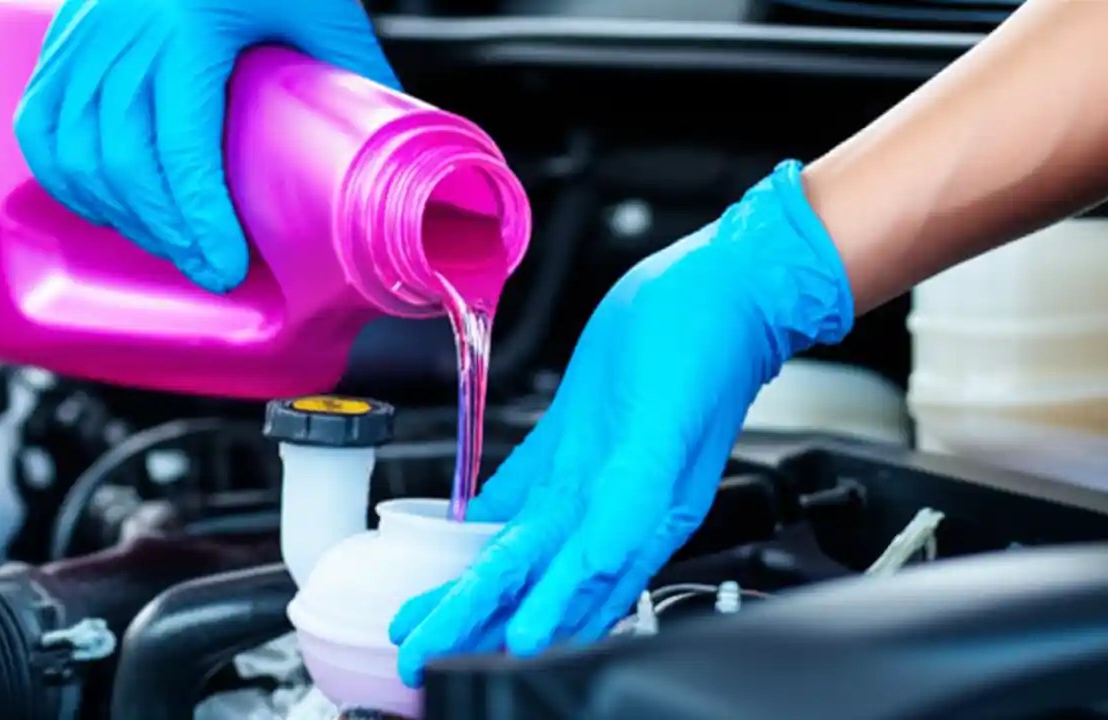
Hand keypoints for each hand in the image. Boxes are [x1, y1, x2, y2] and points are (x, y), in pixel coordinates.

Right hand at [13, 0, 399, 291]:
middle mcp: (121, 27)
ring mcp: (81, 31)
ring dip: (119, 214)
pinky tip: (109, 207)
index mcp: (188, 24)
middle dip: (166, 232)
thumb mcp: (321, 10)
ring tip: (169, 245)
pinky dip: (67, 178)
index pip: (180, 147)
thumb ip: (352, 76)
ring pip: (73, 150)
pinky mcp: (60, 35)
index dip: (199, 219)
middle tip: (208, 268)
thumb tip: (382, 156)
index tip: (225, 266)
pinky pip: (40, 124)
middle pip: (122, 161)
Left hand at [388, 161, 854, 685]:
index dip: (521, 620)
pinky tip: (462, 540)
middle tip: (419, 651)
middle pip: (531, 577)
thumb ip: (635, 500)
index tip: (477, 651)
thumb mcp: (671, 429)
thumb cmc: (708, 344)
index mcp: (642, 516)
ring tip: (424, 617)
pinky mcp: (572, 444)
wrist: (719, 288)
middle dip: (473, 617)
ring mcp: (591, 478)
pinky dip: (489, 523)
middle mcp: (612, 507)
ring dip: (472, 585)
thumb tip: (592, 562)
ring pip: (520, 546)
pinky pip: (522, 495)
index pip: (568, 587)